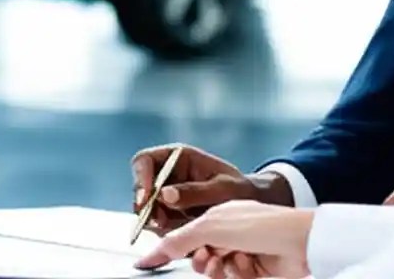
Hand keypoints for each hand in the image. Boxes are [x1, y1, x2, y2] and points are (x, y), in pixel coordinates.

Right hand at [131, 145, 293, 233]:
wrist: (253, 207)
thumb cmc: (241, 190)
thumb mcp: (222, 189)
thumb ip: (195, 191)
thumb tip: (165, 195)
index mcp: (176, 158)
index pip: (144, 161)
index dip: (140, 178)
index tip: (146, 198)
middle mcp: (167, 175)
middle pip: (140, 188)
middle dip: (147, 207)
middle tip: (161, 221)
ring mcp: (166, 196)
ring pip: (147, 210)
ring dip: (159, 222)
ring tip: (184, 228)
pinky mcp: (170, 215)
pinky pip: (159, 225)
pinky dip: (169, 232)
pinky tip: (189, 234)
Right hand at [136, 201, 313, 278]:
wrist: (301, 241)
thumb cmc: (260, 224)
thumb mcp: (212, 227)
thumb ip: (182, 239)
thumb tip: (157, 251)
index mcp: (216, 216)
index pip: (184, 234)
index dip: (166, 249)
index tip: (145, 264)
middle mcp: (229, 234)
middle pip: (198, 256)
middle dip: (200, 261)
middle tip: (208, 259)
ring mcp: (243, 252)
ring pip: (216, 271)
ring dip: (221, 269)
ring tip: (231, 261)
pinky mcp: (256, 270)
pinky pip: (236, 278)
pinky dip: (241, 273)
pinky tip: (251, 264)